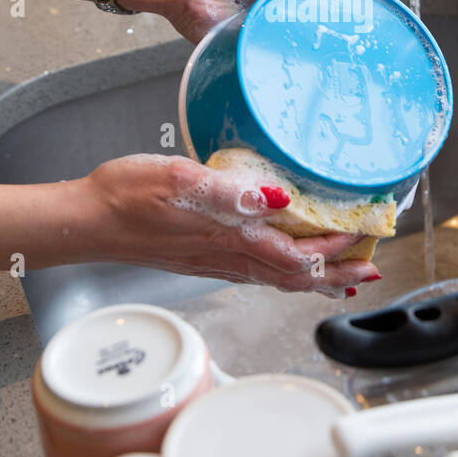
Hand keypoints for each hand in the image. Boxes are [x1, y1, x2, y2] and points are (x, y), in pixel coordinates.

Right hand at [85, 153, 380, 297]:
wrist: (86, 220)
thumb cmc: (125, 194)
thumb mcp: (179, 178)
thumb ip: (230, 192)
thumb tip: (279, 199)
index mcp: (228, 236)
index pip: (298, 253)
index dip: (336, 249)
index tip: (366, 235)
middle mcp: (226, 256)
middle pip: (295, 276)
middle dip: (338, 273)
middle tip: (371, 268)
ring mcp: (213, 261)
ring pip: (277, 279)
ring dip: (315, 277)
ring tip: (343, 276)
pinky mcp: (200, 259)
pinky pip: (255, 274)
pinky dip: (284, 274)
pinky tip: (284, 266)